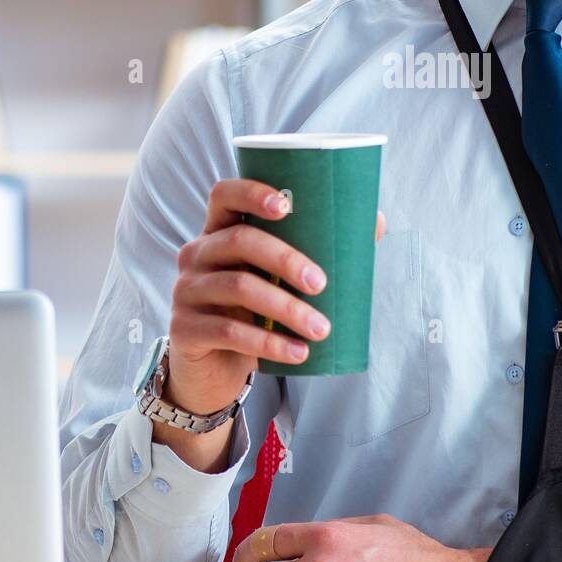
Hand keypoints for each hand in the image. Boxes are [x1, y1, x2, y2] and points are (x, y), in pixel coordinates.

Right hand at [169, 178, 385, 415]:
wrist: (214, 369)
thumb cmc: (255, 312)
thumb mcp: (276, 280)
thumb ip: (315, 251)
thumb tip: (376, 222)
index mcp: (219, 231)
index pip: (224, 195)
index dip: (252, 193)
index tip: (286, 207)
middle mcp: (197, 254)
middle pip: (239, 241)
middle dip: (286, 259)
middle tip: (322, 283)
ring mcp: (186, 291)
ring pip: (239, 288)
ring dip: (287, 309)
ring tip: (321, 328)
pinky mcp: (185, 330)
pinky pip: (230, 332)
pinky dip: (270, 344)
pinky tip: (299, 354)